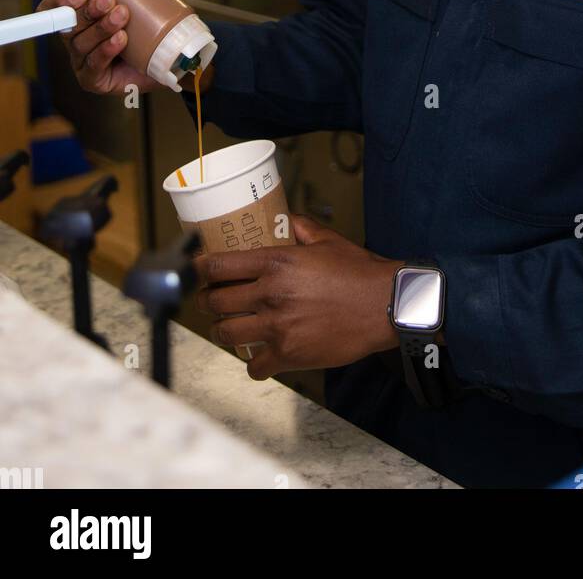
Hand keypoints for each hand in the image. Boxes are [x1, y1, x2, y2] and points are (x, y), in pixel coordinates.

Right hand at [36, 0, 159, 96]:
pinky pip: (94, 67)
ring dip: (101, 30)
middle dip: (88, 13)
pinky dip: (106, 52)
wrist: (173, 46)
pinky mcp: (97, 80)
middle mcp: (76, 38)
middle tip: (110, 0)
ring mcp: (84, 61)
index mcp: (76, 15)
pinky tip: (119, 40)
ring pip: (82, 45)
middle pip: (68, 27)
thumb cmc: (146, 11)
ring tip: (122, 17)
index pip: (52, 9)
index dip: (57, 2)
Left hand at [195, 216, 403, 379]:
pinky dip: (254, 364)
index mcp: (276, 263)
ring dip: (224, 330)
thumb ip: (301, 228)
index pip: (219, 266)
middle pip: (216, 302)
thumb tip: (286, 219)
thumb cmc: (359, 273)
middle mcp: (271, 294)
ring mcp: (277, 327)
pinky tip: (259, 356)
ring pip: (227, 334)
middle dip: (208, 302)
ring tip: (229, 327)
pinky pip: (255, 366)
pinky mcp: (289, 354)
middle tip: (212, 301)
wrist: (384, 305)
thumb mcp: (327, 240)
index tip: (197, 270)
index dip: (200, 269)